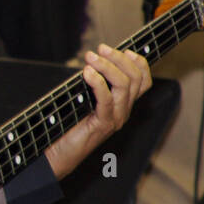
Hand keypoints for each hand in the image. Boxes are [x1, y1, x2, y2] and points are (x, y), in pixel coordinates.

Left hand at [44, 44, 151, 180]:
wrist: (59, 154)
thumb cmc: (67, 125)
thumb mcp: (84, 99)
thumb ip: (92, 84)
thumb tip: (91, 60)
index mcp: (122, 104)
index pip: (143, 81)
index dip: (139, 63)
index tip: (125, 49)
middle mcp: (123, 111)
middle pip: (135, 78)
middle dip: (118, 58)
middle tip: (100, 49)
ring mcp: (115, 118)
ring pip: (124, 85)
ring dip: (107, 66)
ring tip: (90, 57)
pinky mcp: (103, 124)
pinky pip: (107, 99)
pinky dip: (97, 82)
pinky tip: (86, 73)